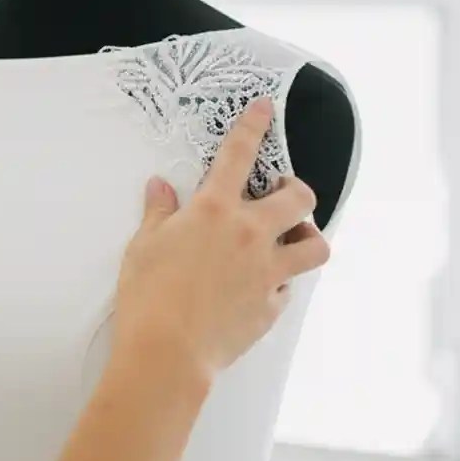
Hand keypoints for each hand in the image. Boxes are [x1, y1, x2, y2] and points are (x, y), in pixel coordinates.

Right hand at [114, 96, 330, 382]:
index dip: (254, 125)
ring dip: (307, 237)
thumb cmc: (148, 296)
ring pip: (316, 245)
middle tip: (280, 194)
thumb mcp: (143, 245)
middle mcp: (250, 234)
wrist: (167, 353)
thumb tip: (160, 188)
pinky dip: (279, 283)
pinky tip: (258, 287)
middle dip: (296, 190)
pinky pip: (288, 287)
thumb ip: (159, 213)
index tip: (265, 107)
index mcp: (215, 210)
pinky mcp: (272, 306)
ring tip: (289, 241)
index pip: (239, 154)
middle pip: (300, 198)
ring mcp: (268, 272)